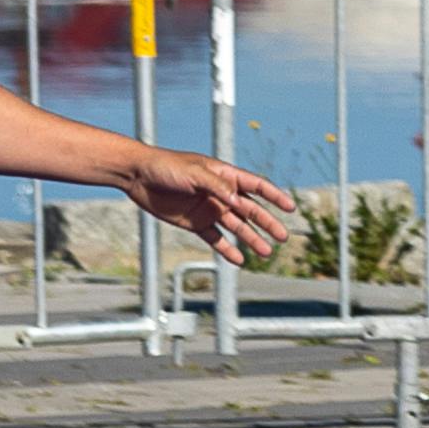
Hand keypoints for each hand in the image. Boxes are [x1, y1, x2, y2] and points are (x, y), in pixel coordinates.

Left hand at [129, 147, 301, 262]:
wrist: (138, 176)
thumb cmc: (166, 166)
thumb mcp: (194, 173)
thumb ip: (217, 187)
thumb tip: (238, 202)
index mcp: (225, 176)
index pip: (256, 186)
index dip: (274, 196)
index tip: (290, 207)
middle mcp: (221, 194)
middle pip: (251, 211)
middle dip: (267, 223)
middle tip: (283, 238)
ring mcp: (209, 210)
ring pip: (236, 227)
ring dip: (251, 239)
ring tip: (265, 253)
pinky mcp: (195, 224)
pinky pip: (215, 239)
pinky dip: (226, 250)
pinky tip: (238, 260)